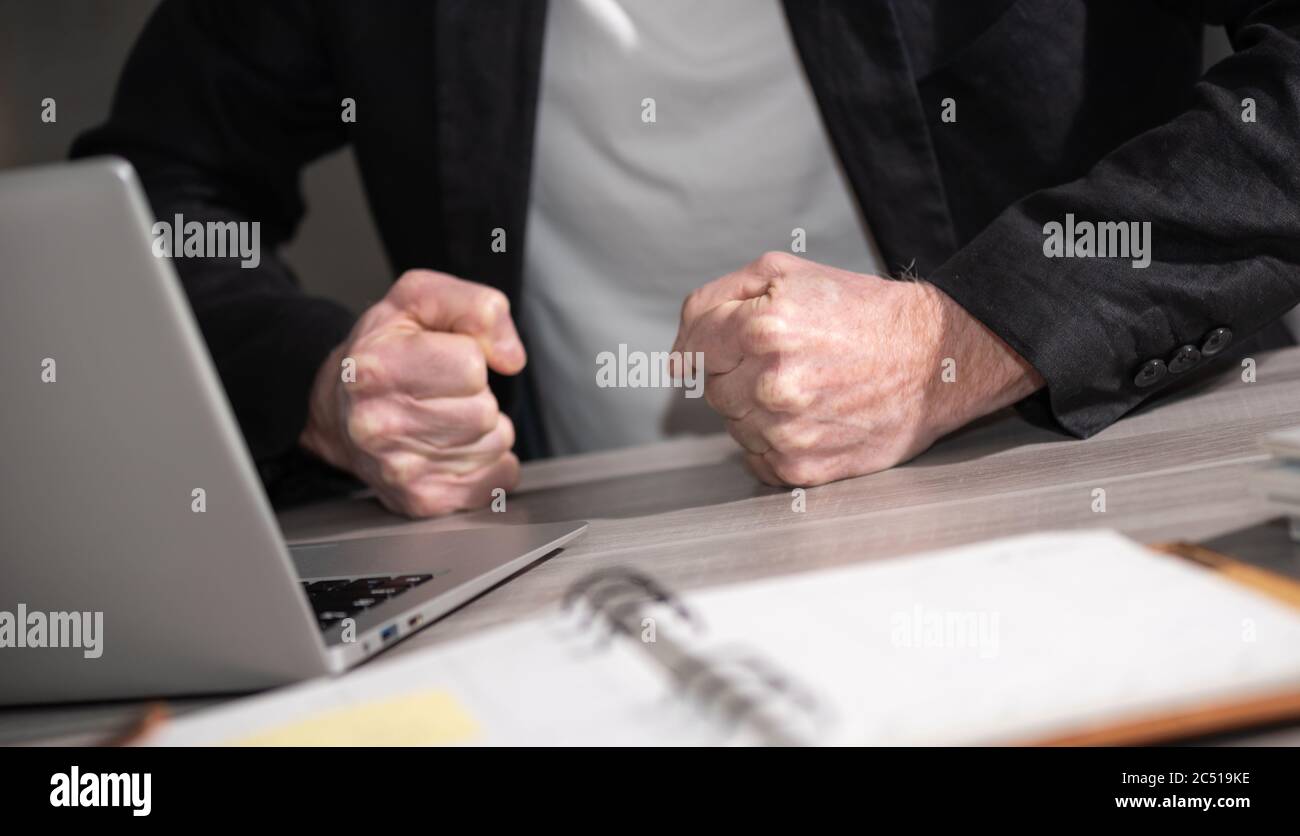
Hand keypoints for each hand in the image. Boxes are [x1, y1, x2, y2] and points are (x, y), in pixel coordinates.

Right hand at [300, 270, 524, 516]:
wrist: (340, 411)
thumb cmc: (385, 351)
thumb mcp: (419, 300)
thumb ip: (476, 308)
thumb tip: (511, 358)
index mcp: (376, 368)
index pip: (470, 365)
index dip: (469, 354)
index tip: (442, 356)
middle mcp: (379, 425)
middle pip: (484, 410)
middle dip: (476, 396)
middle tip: (442, 391)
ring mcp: (400, 470)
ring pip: (495, 444)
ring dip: (482, 429)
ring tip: (443, 417)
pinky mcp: (423, 501)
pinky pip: (498, 478)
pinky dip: (488, 462)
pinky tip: (452, 448)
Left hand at [672, 252, 1042, 485]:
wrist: (933, 363)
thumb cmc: (862, 314)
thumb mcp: (786, 274)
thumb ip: (716, 301)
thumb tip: (679, 354)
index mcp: (764, 328)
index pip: (691, 348)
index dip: (707, 344)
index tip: (728, 346)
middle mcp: (772, 383)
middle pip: (712, 388)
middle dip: (738, 373)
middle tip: (789, 361)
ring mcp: (786, 430)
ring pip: (733, 425)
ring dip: (756, 409)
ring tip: (806, 388)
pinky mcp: (801, 467)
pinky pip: (755, 459)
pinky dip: (773, 442)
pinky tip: (809, 418)